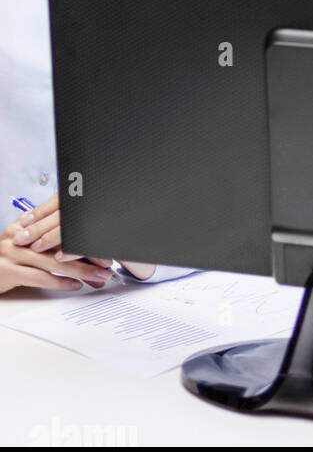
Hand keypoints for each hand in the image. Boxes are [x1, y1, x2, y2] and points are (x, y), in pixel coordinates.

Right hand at [0, 196, 108, 292]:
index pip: (61, 226)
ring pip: (54, 261)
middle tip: (107, 262)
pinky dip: (60, 281)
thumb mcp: (26, 242)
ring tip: (98, 276)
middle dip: (87, 253)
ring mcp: (13, 253)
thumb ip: (49, 240)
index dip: (84, 235)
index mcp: (27, 223)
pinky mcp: (9, 271)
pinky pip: (40, 277)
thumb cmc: (7, 258)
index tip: (104, 244)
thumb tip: (80, 248)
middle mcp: (21, 235)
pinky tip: (75, 285)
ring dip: (80, 270)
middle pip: (61, 242)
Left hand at [7, 195, 156, 283]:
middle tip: (22, 237)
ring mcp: (109, 219)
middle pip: (64, 213)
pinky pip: (88, 242)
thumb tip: (46, 218)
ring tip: (36, 247)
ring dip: (51, 238)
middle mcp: (102, 204)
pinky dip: (71, 250)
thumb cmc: (122, 230)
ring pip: (73, 226)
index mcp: (95, 195)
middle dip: (39, 226)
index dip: (42, 210)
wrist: (150, 248)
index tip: (26, 220)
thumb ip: (78, 214)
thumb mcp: (98, 217)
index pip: (63, 199)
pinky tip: (59, 256)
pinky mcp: (115, 238)